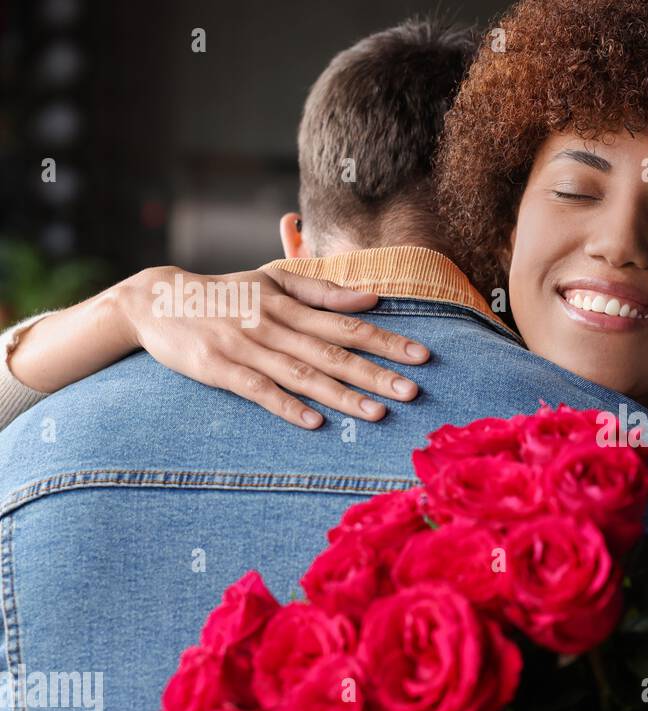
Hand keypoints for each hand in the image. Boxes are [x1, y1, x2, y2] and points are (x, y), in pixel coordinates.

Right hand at [121, 265, 430, 428]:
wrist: (154, 299)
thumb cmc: (225, 293)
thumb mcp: (272, 281)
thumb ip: (322, 292)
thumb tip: (373, 297)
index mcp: (290, 305)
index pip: (348, 324)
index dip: (386, 341)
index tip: (423, 356)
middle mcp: (273, 326)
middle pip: (333, 352)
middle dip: (375, 373)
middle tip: (414, 392)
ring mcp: (246, 348)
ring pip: (301, 374)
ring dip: (340, 395)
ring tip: (377, 413)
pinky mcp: (218, 368)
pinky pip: (257, 390)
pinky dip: (285, 405)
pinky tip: (314, 422)